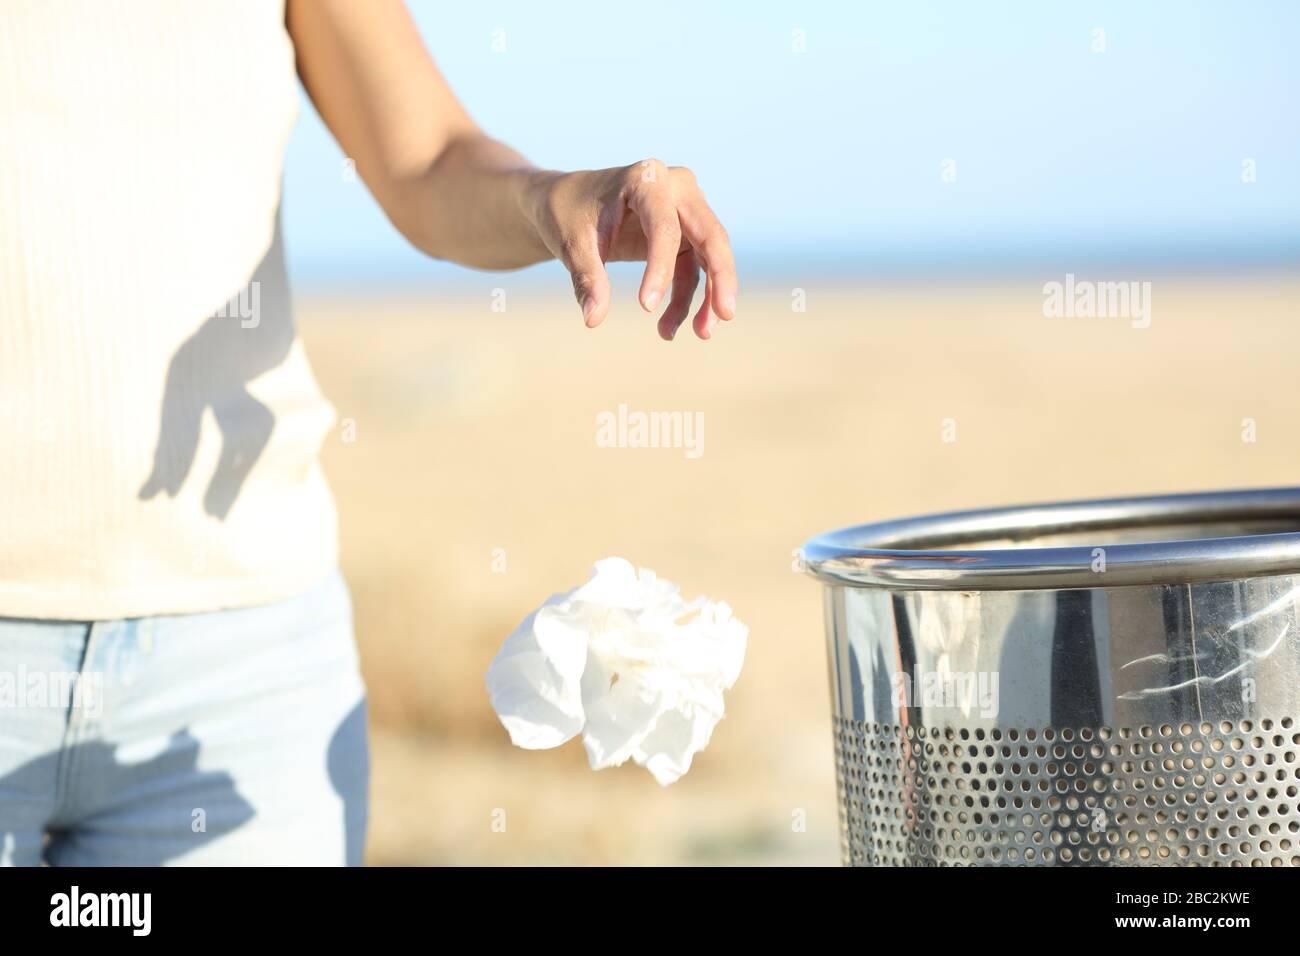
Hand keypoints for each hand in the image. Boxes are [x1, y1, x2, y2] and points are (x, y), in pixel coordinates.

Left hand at [525, 159, 736, 339]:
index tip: (645, 307)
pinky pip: (695, 270)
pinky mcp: (685, 234)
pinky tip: (670, 327)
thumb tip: (593, 320)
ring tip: (701, 335)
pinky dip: (690, 299)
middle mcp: (676, 188)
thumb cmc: (567, 214)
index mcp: (646, 178)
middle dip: (721, 277)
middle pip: (711, 234)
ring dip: (709, 296)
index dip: (661, 269)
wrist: (566, 202)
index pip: (665, 227)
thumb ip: (586, 279)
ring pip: (710, 256)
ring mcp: (685, 209)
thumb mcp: (571, 245)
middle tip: (726, 316)